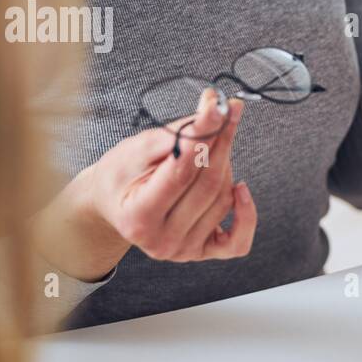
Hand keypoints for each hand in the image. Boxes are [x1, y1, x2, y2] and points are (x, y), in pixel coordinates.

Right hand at [38, 89, 257, 280]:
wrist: (114, 203)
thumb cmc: (121, 175)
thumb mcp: (136, 149)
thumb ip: (176, 133)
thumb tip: (212, 108)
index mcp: (138, 218)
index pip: (180, 173)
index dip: (203, 138)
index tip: (217, 108)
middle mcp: (162, 242)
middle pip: (206, 186)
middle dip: (220, 143)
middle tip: (225, 112)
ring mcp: (184, 251)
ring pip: (222, 200)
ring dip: (224, 166)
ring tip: (210, 149)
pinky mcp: (203, 253)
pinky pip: (239, 241)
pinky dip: (247, 213)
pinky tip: (241, 188)